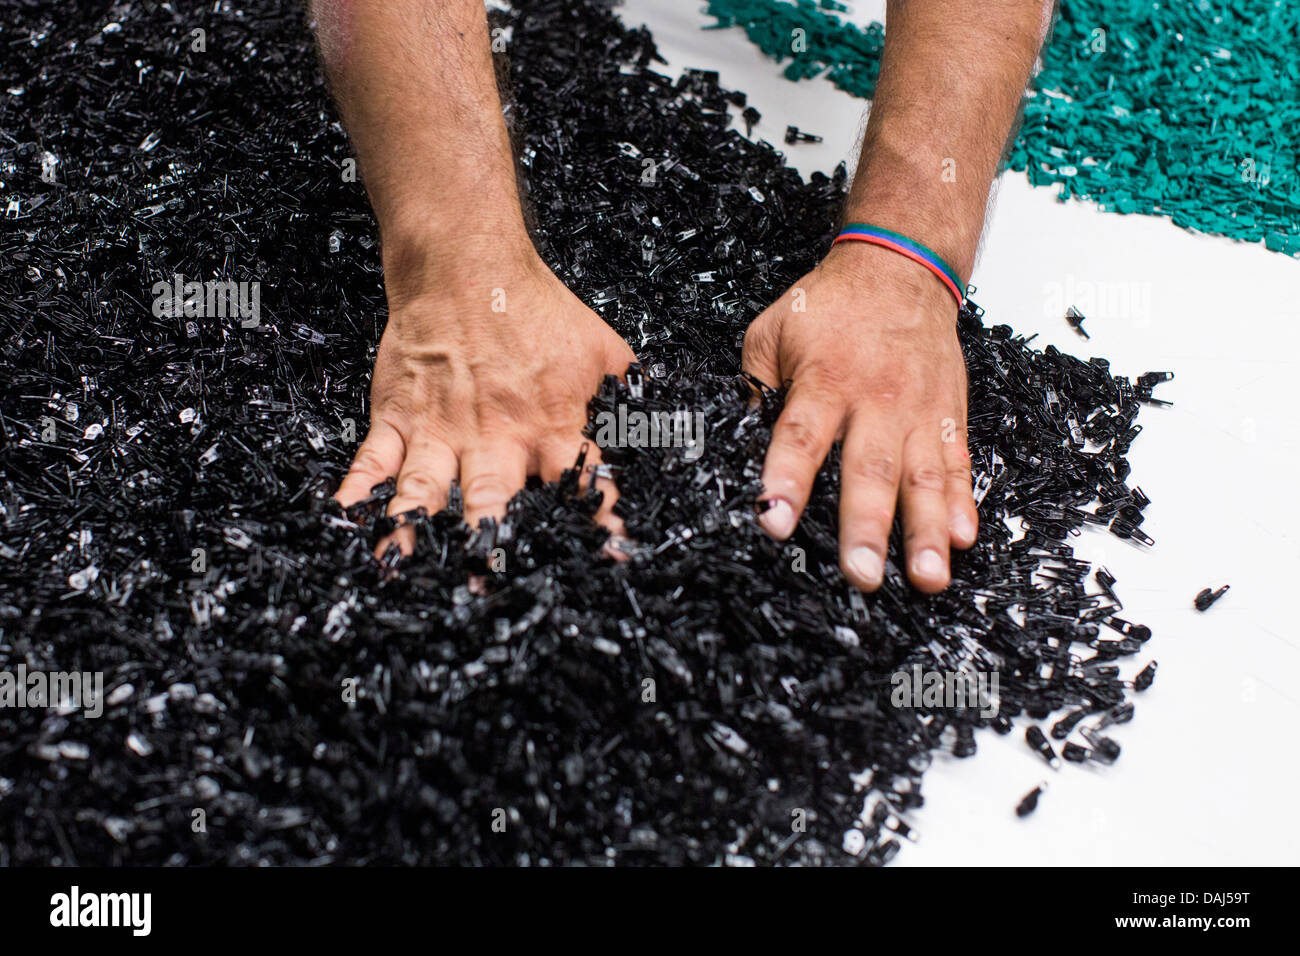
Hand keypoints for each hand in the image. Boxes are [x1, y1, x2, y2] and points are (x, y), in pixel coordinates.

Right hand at [335, 237, 637, 553]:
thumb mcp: (603, 354)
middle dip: (495, 546)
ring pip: (428, 491)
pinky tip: (347, 523)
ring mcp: (443, 428)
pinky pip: (374, 461)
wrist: (467, 267)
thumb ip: (628, 404)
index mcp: (553, 423)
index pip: (580, 483)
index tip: (604, 557)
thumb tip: (662, 440)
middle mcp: (497, 434)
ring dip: (417, 532)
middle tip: (492, 585)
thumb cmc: (538, 310)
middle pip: (495, 501)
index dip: (594, 522)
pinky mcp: (400, 416)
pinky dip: (359, 494)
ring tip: (409, 571)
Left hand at [741, 242, 977, 592]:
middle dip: (866, 527)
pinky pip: (959, 463)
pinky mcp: (949, 415)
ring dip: (926, 531)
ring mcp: (919, 410)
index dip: (786, 480)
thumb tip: (734, 443)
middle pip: (870, 469)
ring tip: (927, 579)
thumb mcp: (772, 333)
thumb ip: (755, 388)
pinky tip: (963, 540)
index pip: (800, 436)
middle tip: (861, 575)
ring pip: (924, 477)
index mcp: (825, 379)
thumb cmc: (828, 307)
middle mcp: (876, 399)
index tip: (774, 522)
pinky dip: (964, 503)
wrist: (900, 268)